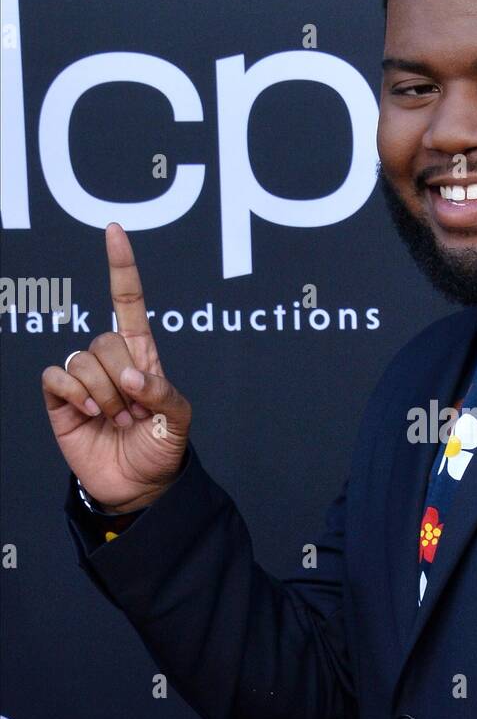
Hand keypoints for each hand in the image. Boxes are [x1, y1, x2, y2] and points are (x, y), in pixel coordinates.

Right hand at [41, 223, 191, 511]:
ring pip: (81, 359)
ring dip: (102, 394)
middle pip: (104, 340)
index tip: (114, 232)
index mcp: (142, 355)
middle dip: (121, 379)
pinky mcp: (61, 399)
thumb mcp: (179, 420)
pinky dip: (75, 394)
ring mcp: (84, 379)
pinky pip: (56, 376)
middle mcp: (110, 361)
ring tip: (116, 419)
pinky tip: (90, 415)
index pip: (128, 302)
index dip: (121, 268)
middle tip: (134, 412)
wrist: (138, 486)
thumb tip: (131, 377)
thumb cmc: (162, 447)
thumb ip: (163, 393)